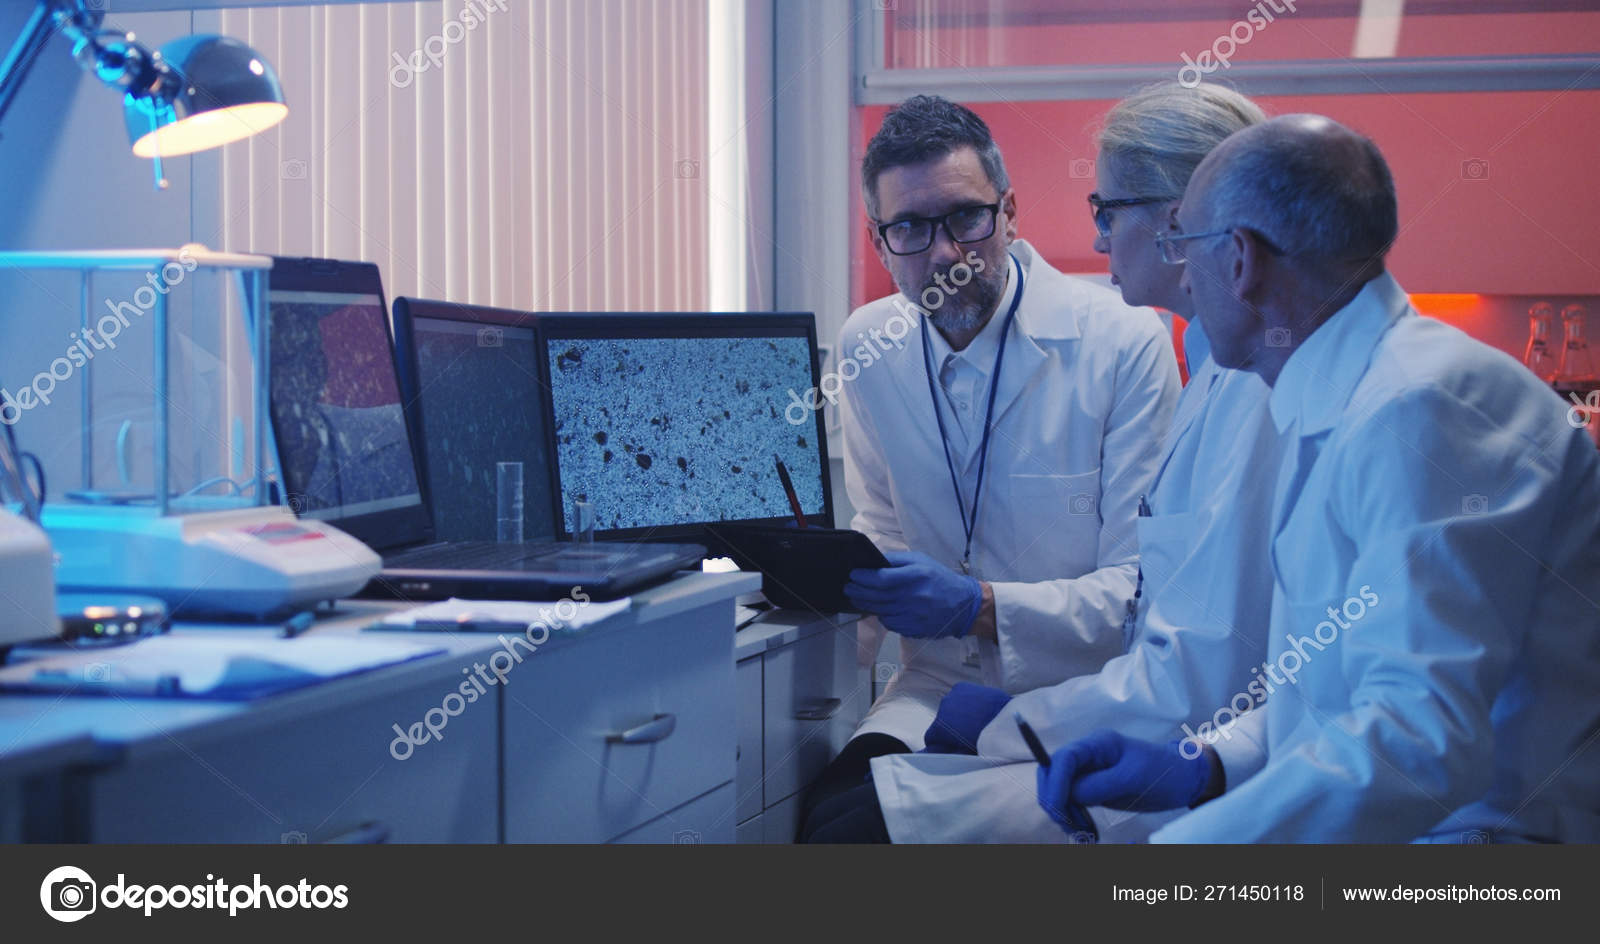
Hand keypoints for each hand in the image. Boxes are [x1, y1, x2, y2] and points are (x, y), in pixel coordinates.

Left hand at [843, 550, 981, 638]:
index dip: (864, 577)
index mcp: (916, 576)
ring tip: (858, 598)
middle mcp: (914, 596)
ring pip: (880, 611)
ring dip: (866, 604)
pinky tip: (880, 609)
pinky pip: (890, 623)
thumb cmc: (940, 579)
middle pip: (877, 596)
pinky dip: (882, 616)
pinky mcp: (914, 628)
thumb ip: (897, 560)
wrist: (964, 605)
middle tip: (848, 587)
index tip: (853, 575)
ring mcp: (913, 615)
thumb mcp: (921, 561)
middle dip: (858, 591)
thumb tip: (874, 561)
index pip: (882, 578)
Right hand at [922, 683, 1011, 754]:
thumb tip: (937, 756)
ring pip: (950, 708)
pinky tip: (978, 708)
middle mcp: (942, 708)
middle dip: (951, 728)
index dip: (941, 744)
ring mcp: (952, 695)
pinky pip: (959, 696)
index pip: (931, 738)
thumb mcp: (965, 753)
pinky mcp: (963, 687)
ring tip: (975, 720)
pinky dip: (965, 701)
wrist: (1006, 720)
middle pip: (941, 721)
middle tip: (968, 734)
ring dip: (958, 713)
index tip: (952, 746)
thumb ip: (949, 754)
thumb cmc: (987, 741)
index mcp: (940, 727)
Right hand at [1036, 729, 1213, 830]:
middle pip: (1053, 773)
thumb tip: (1070, 795)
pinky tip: (1084, 829)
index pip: (1063, 759)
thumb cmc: (1163, 772)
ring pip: (1059, 790)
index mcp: (1098, 744)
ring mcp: (1089, 772)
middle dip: (1055, 799)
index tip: (1058, 809)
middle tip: (1070, 825)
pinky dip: (1072, 817)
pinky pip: (1070, 801)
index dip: (1055, 783)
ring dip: (1062, 811)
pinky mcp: (1093, 788)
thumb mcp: (1133, 778)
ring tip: (1081, 831)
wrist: (1183, 779)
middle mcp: (1088, 755)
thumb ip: (1100, 785)